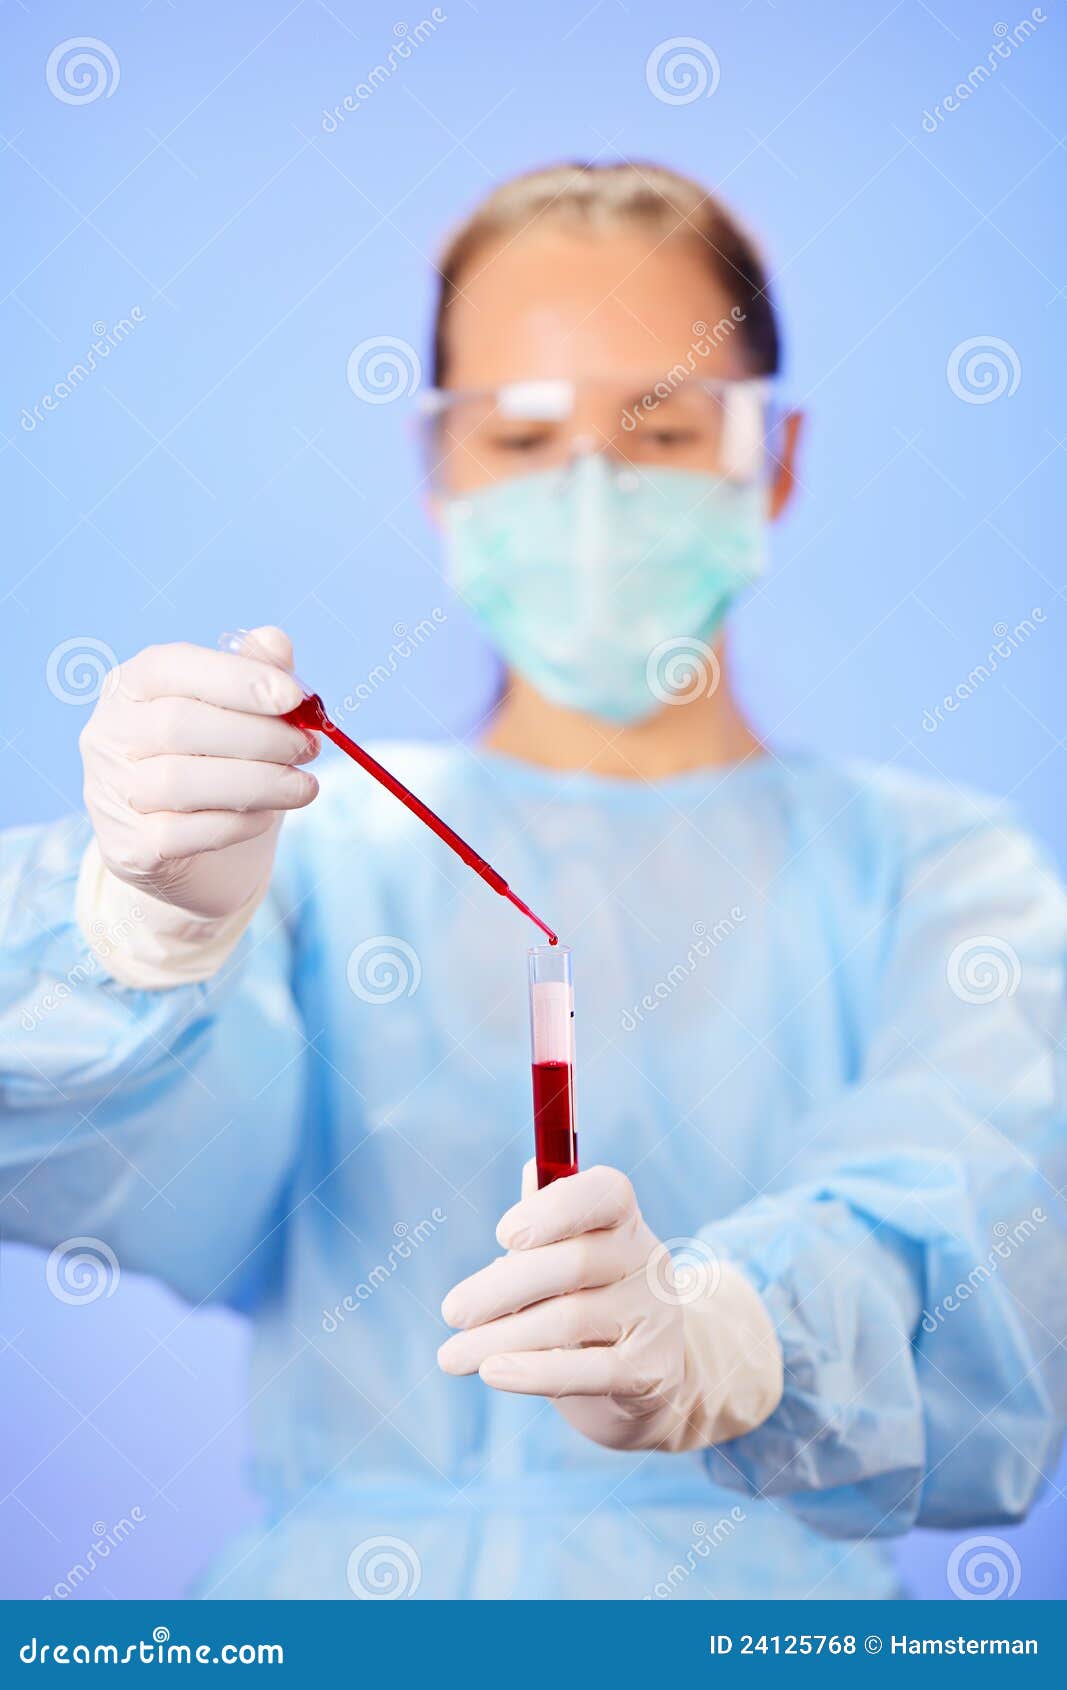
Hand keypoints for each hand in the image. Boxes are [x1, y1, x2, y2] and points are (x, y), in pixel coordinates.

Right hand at [80, 627, 318, 919]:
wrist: (199, 857)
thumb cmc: (222, 766)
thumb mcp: (243, 716)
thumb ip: (256, 673)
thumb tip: (275, 642)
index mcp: (130, 685)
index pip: (171, 667)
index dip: (235, 678)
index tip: (294, 697)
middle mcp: (108, 734)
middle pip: (179, 725)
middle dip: (259, 736)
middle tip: (310, 747)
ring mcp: (110, 793)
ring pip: (180, 782)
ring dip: (258, 783)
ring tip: (304, 786)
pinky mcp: (128, 848)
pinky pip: (184, 833)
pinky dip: (237, 824)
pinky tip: (267, 816)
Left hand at [438, 1163, 781, 1452]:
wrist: (646, 1379)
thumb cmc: (587, 1302)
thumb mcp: (569, 1257)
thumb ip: (547, 1219)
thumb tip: (532, 1170)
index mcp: (624, 1221)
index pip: (606, 1194)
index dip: (556, 1208)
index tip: (503, 1235)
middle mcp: (647, 1262)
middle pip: (575, 1262)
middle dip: (502, 1287)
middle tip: (452, 1310)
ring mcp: (653, 1318)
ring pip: (571, 1319)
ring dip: (500, 1337)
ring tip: (452, 1355)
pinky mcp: (649, 1373)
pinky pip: (588, 1371)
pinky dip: (534, 1372)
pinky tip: (491, 1372)